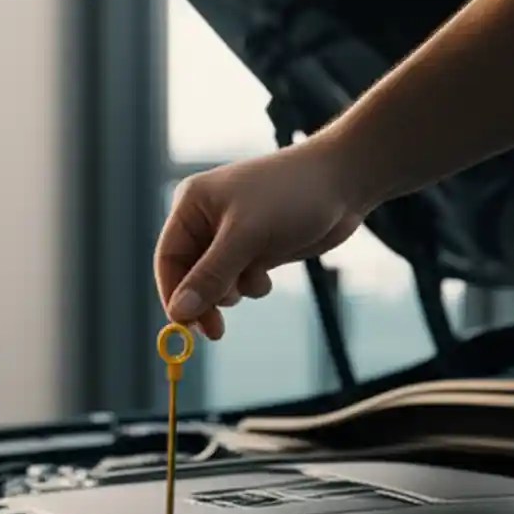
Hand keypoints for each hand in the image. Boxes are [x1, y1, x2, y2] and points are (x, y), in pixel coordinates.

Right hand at [154, 139, 370, 339]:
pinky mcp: (255, 248)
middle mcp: (206, 221)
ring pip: (216, 282)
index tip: (183, 325)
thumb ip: (210, 276)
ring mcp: (231, 236)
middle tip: (215, 332)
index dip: (173, 293)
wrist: (346, 182)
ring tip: (256, 277)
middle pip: (188, 275)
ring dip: (233, 290)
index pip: (168, 258)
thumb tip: (178, 313)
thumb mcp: (247, 237)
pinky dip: (251, 284)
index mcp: (192, 206)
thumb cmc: (292, 195)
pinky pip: (240, 280)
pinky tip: (268, 274)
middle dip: (204, 299)